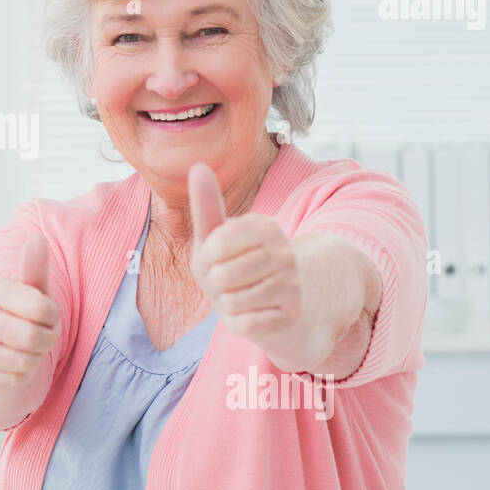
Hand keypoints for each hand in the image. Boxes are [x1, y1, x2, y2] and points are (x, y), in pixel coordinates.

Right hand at [0, 235, 60, 394]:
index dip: (52, 317)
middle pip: (33, 338)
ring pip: (25, 362)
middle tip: (40, 337)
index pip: (42, 308)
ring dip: (33, 359)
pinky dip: (20, 375)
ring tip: (23, 350)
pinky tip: (9, 364)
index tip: (46, 316)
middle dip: (45, 340)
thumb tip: (37, 239)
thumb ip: (33, 267)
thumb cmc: (6, 313)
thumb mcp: (24, 290)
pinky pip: (15, 380)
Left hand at [188, 163, 306, 363]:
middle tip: (230, 283)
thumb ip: (207, 205)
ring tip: (240, 297)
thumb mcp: (215, 238)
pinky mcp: (292, 314)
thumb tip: (198, 165)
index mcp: (265, 226)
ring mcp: (292, 283)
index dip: (207, 257)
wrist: (272, 308)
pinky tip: (252, 315)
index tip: (218, 258)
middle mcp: (284, 251)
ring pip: (232, 301)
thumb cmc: (233, 267)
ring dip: (227, 304)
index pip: (216, 243)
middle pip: (222, 276)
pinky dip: (239, 323)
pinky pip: (245, 324)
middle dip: (216, 285)